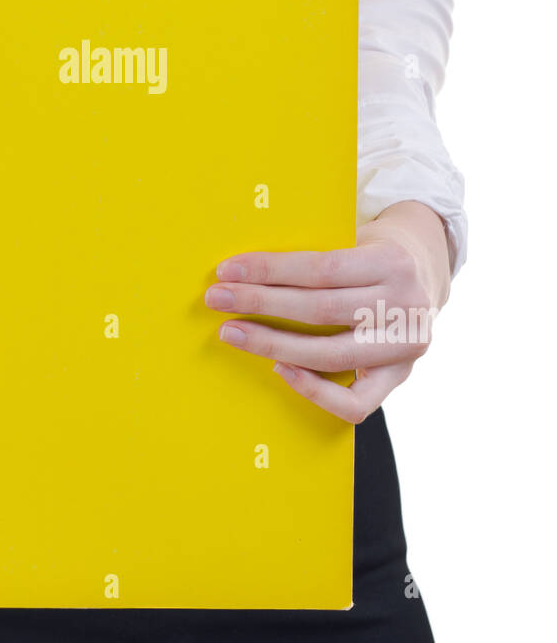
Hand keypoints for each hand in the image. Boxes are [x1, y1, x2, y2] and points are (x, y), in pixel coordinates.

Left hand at [204, 204, 448, 421]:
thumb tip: (246, 269)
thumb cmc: (372, 252)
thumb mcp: (356, 239)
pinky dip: (312, 390)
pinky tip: (279, 369)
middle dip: (260, 302)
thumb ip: (318, 256)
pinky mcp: (400, 377)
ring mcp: (405, 347)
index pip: (320, 268)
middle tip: (217, 298)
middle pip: (319, 310)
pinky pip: (354, 403)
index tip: (228, 270)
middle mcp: (404, 306)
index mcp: (392, 262)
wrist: (425, 272)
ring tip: (233, 332)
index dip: (270, 270)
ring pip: (329, 355)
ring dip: (272, 345)